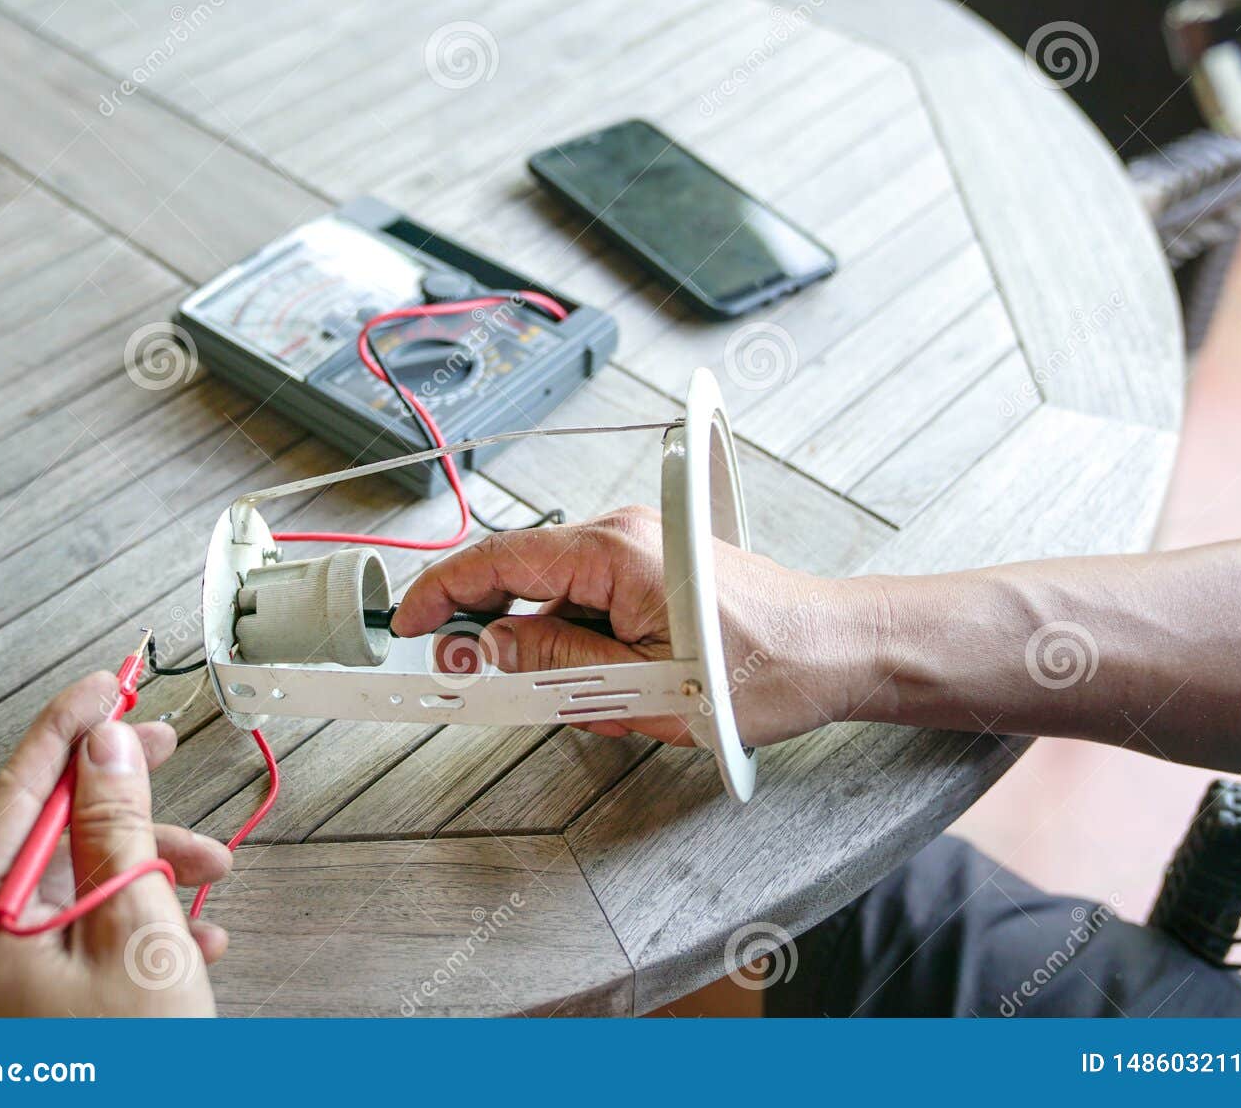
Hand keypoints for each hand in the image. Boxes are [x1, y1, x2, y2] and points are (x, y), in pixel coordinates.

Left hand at [0, 672, 232, 1016]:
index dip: (71, 726)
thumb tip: (108, 746)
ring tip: (209, 879)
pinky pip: (73, 925)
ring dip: (148, 867)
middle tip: (163, 746)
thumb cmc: (127, 1066)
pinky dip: (133, 914)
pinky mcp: (18, 996)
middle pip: (44, 833)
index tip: (110, 682)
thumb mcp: (135, 927)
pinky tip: (186, 933)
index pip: (18, 792)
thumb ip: (117, 825)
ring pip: (70, 879)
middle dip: (124, 803)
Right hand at [392, 506, 880, 745]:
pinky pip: (592, 604)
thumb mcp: (641, 684)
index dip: (440, 593)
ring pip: (557, 600)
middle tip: (486, 685)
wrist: (835, 651)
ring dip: (551, 651)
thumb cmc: (764, 666)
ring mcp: (639, 550)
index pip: (496, 560)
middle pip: (521, 579)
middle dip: (498, 635)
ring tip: (597, 704)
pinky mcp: (654, 569)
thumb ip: (552, 663)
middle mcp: (621, 536)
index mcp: (613, 551)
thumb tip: (484, 649)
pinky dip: (584, 646)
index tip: (405, 624)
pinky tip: (617, 688)